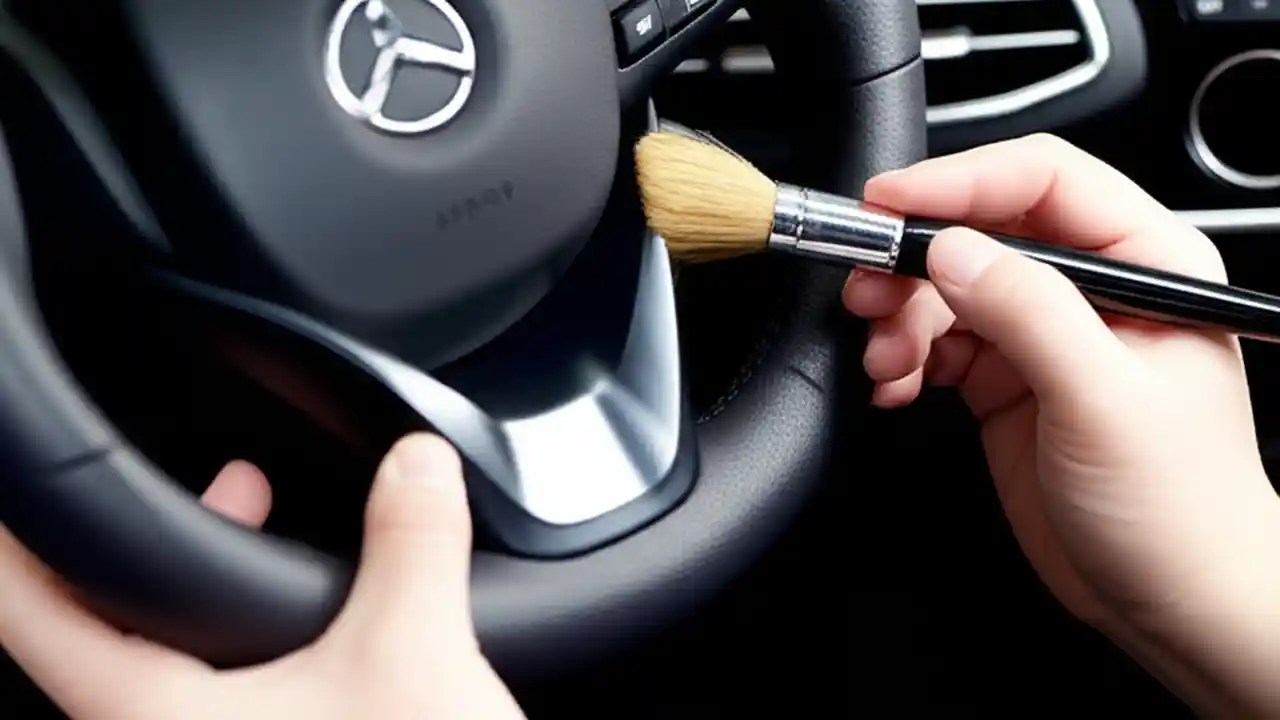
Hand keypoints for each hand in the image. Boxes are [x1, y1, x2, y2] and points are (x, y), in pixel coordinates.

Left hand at [0, 433, 524, 719]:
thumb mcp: (412, 661)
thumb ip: (412, 546)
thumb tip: (416, 465)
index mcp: (146, 719)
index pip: (27, 611)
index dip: (15, 534)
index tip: (21, 487)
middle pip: (87, 628)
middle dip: (143, 536)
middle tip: (197, 483)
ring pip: (156, 664)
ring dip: (199, 585)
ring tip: (256, 519)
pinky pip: (209, 694)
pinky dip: (240, 637)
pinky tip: (311, 618)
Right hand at [843, 134, 1279, 715]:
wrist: (1171, 601)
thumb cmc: (1180, 508)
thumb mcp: (1104, 400)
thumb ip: (1028, 312)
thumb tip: (953, 251)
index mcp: (1144, 263)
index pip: (1042, 180)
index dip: (959, 181)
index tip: (889, 203)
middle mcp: (1089, 288)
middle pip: (979, 229)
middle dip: (913, 257)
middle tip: (866, 289)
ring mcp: (1042, 334)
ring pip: (946, 286)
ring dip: (899, 316)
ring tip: (885, 360)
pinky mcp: (1004, 379)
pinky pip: (933, 341)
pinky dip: (902, 358)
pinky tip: (896, 385)